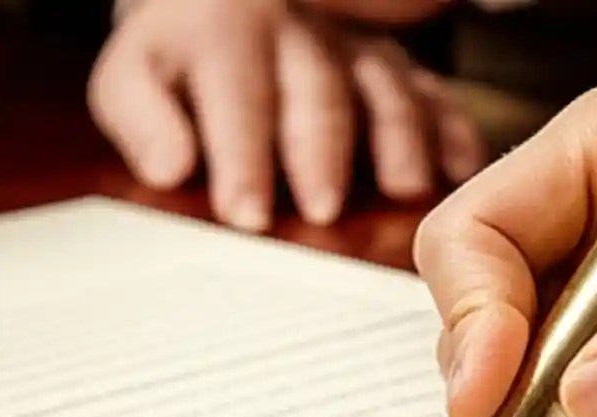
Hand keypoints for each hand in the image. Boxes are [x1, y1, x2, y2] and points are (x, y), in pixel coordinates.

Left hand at [89, 0, 484, 230]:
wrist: (232, 9)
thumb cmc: (186, 63)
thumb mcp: (136, 78)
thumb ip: (142, 118)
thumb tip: (167, 168)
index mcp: (225, 28)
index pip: (237, 93)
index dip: (242, 156)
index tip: (247, 215)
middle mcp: (299, 29)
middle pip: (316, 89)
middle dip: (320, 152)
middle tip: (324, 211)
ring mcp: (357, 46)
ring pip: (385, 85)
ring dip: (399, 139)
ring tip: (405, 190)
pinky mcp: (401, 66)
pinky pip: (435, 93)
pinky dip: (451, 132)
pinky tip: (459, 171)